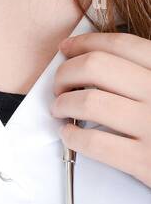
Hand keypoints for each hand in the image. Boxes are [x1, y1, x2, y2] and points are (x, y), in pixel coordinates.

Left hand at [52, 31, 150, 187]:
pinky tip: (70, 134)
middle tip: (61, 84)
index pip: (122, 45)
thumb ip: (144, 72)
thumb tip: (95, 56)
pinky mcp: (144, 160)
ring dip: (63, 104)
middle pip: (96, 67)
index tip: (68, 48)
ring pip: (88, 102)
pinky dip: (72, 136)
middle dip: (66, 73)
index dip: (86, 42)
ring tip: (61, 109)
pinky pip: (94, 142)